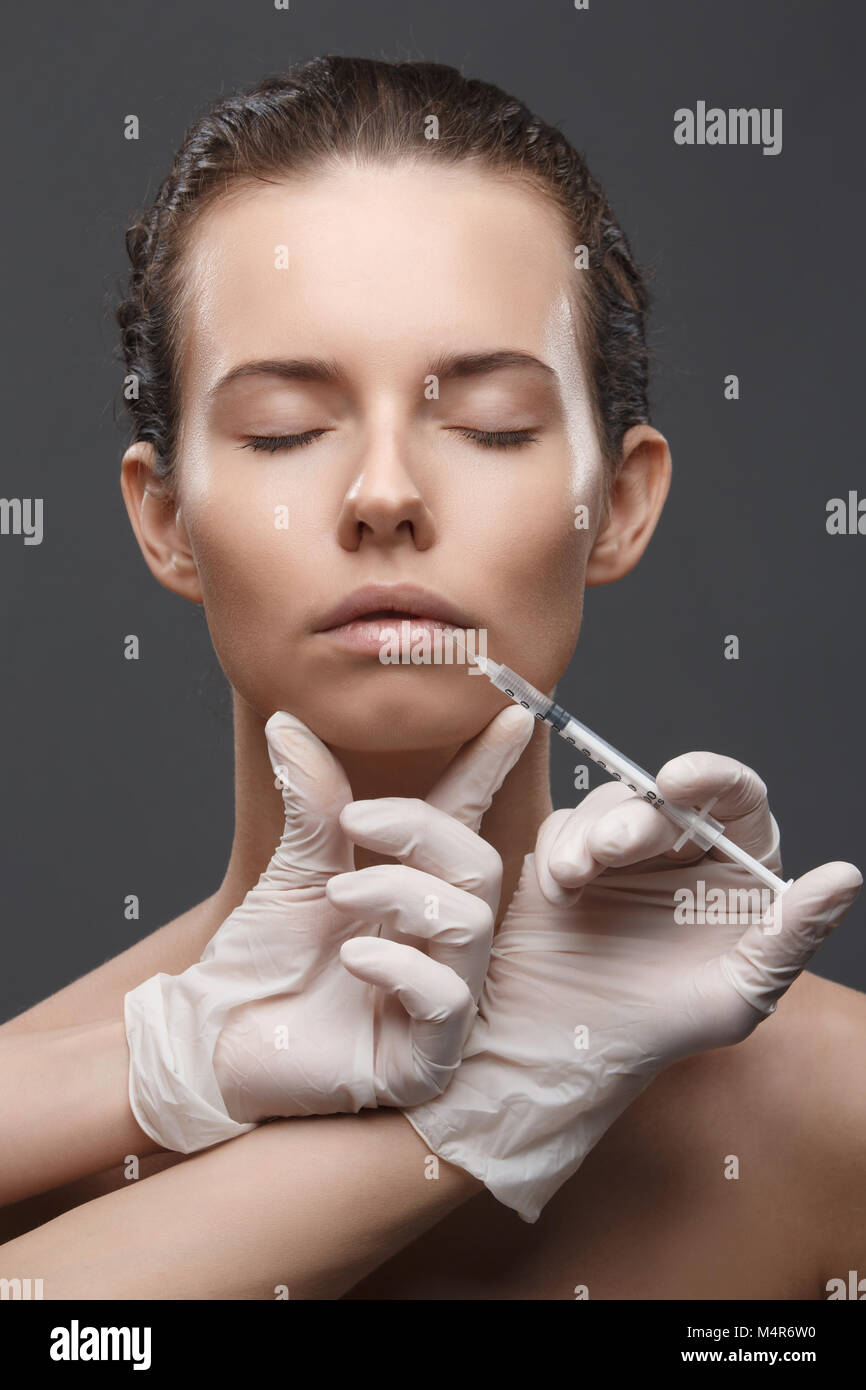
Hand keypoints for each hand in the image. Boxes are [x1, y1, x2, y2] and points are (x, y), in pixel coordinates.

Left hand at [123, 705, 534, 1152]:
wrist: (215, 1035)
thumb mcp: (295, 868)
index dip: (491, 768)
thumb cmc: (263, 958)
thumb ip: (312, 802)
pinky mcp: (427, 1056)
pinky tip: (351, 957)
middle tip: (356, 819)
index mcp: (415, 889)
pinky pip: (446, 998)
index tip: (514, 715)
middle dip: (421, 830)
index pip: (466, 820)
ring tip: (338, 892)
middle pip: (479, 864)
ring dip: (401, 891)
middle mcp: (440, 940)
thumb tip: (287, 722)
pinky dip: (399, 965)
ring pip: (470, 921)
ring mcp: (441, 997)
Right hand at [402, 750, 861, 1221]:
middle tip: (612, 849)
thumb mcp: (740, 992)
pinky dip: (559, 850)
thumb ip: (793, 933)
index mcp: (735, 874)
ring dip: (589, 833)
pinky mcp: (570, 857)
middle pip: (665, 801)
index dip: (713, 777)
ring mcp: (623, 854)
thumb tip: (845, 876)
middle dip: (634, 816)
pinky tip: (562, 894)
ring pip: (610, 804)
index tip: (677, 781)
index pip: (738, 802)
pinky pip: (564, 826)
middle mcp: (682, 853)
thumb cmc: (665, 1028)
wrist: (574, 1051)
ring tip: (576, 876)